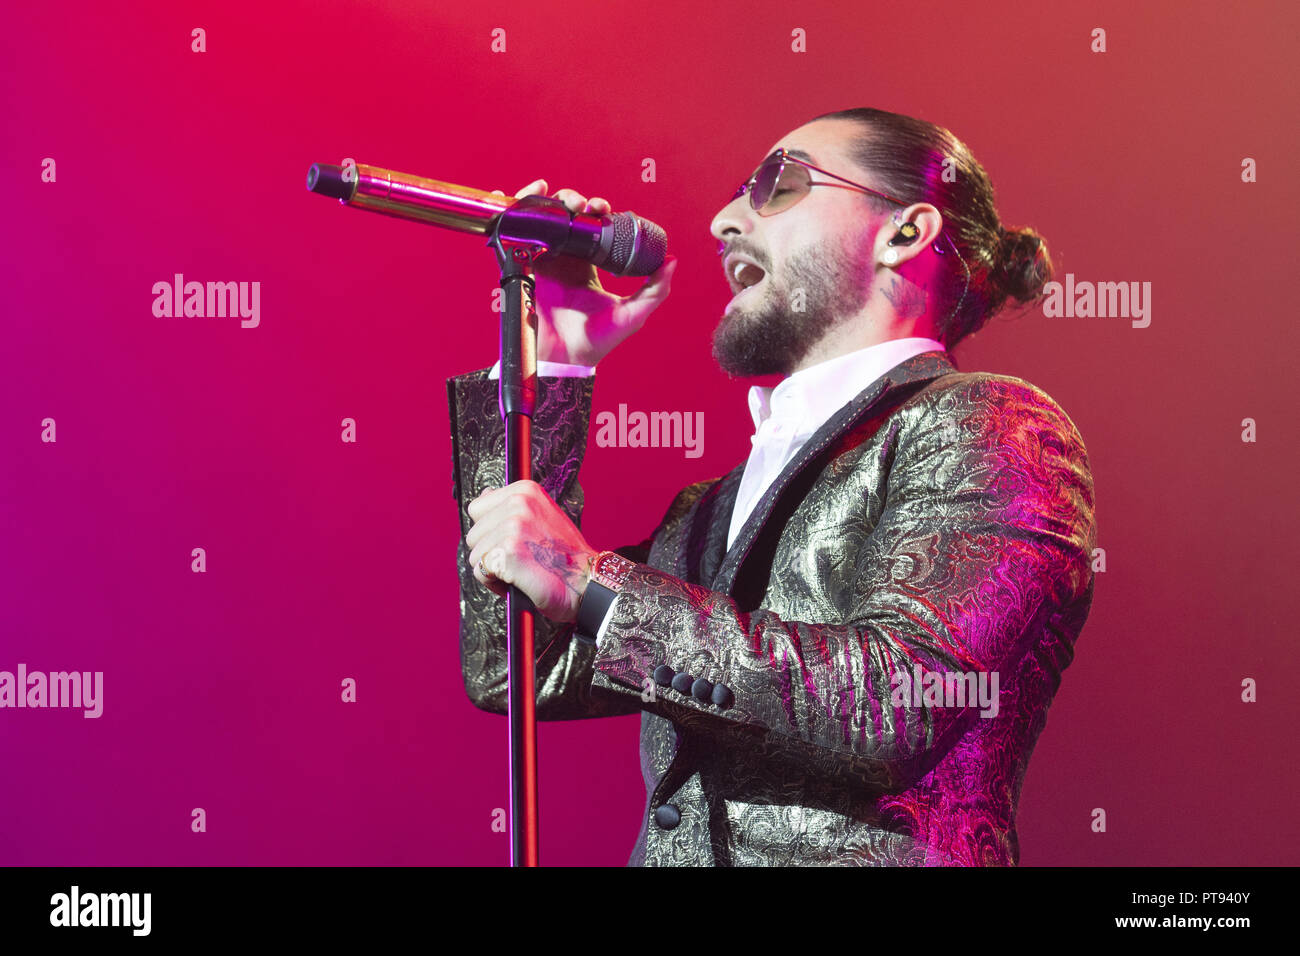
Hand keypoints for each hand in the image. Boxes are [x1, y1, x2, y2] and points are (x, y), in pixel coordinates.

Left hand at [465, 479, 598, 622]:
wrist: (588, 583)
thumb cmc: (566, 558)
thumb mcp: (542, 517)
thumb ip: (511, 507)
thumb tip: (485, 495)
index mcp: (526, 490)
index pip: (477, 509)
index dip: (491, 531)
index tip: (516, 541)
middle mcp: (519, 503)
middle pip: (473, 534)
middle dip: (490, 552)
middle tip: (521, 559)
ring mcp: (513, 527)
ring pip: (475, 556)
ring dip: (493, 570)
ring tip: (522, 570)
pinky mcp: (508, 552)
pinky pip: (481, 572)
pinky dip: (495, 584)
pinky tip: (518, 581)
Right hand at [490, 180, 677, 365]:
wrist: (566, 357)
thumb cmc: (598, 340)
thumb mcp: (633, 314)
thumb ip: (654, 290)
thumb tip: (672, 261)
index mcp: (592, 262)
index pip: (594, 225)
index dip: (598, 210)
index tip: (603, 208)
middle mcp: (567, 257)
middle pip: (569, 215)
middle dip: (575, 200)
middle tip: (584, 206)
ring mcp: (545, 259)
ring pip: (545, 217)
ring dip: (551, 200)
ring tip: (561, 198)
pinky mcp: (525, 264)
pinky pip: (516, 232)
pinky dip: (514, 209)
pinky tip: (519, 194)